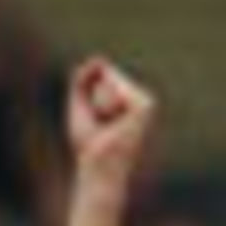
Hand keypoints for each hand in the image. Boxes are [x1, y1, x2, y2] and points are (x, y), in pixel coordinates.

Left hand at [67, 57, 155, 194]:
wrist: (97, 167)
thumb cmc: (88, 146)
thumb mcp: (79, 106)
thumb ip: (81, 79)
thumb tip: (98, 58)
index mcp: (128, 101)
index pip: (103, 75)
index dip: (90, 96)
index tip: (96, 121)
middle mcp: (140, 99)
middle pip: (108, 73)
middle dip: (93, 97)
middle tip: (100, 125)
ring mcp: (146, 102)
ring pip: (112, 78)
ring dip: (99, 102)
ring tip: (108, 125)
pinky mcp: (146, 105)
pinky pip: (117, 86)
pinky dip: (108, 104)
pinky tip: (115, 123)